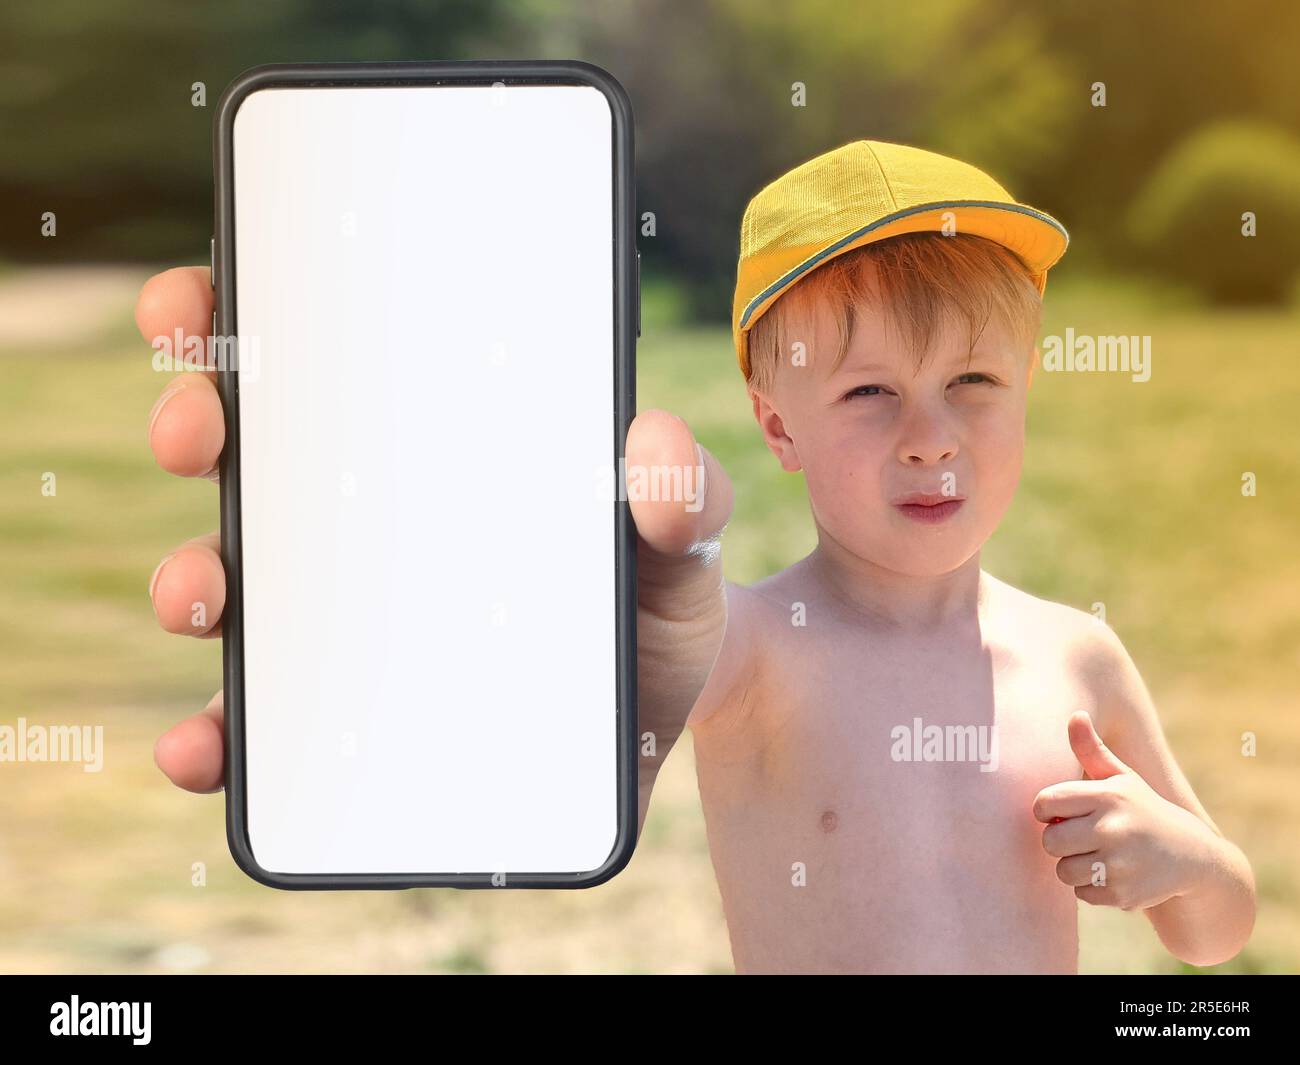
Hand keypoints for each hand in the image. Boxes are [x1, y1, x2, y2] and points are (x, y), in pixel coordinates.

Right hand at [140, 266, 735, 827]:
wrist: (658, 723)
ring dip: (187, 578)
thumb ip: (686, 496)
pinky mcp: (338, 721)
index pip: (321, 359)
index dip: (242, 316)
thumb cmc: (655, 608)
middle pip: (249, 453)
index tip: (197, 303)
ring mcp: (342, 620)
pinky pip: (251, 724)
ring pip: (228, 582)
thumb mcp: (680, 547)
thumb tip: (659, 442)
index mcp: (434, 450)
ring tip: (205, 597)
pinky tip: (206, 745)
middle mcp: (367, 524)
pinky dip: (211, 733)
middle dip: (196, 422)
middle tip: (199, 433)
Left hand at [1032, 711, 1215, 911]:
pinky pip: (1081, 894)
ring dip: (1075, 867)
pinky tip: (1115, 875)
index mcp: (1108, 795)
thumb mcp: (1123, 778)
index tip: (1059, 813)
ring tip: (1099, 856)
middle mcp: (1113, 828)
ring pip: (1062, 871)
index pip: (1044, 803)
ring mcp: (1120, 864)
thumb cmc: (1144, 811)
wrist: (1193, 858)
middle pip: (1049, 841)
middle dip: (1060, 842)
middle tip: (1081, 838)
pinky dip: (1092, 889)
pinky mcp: (1124, 894)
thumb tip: (1074, 714)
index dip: (1046, 811)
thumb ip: (1092, 750)